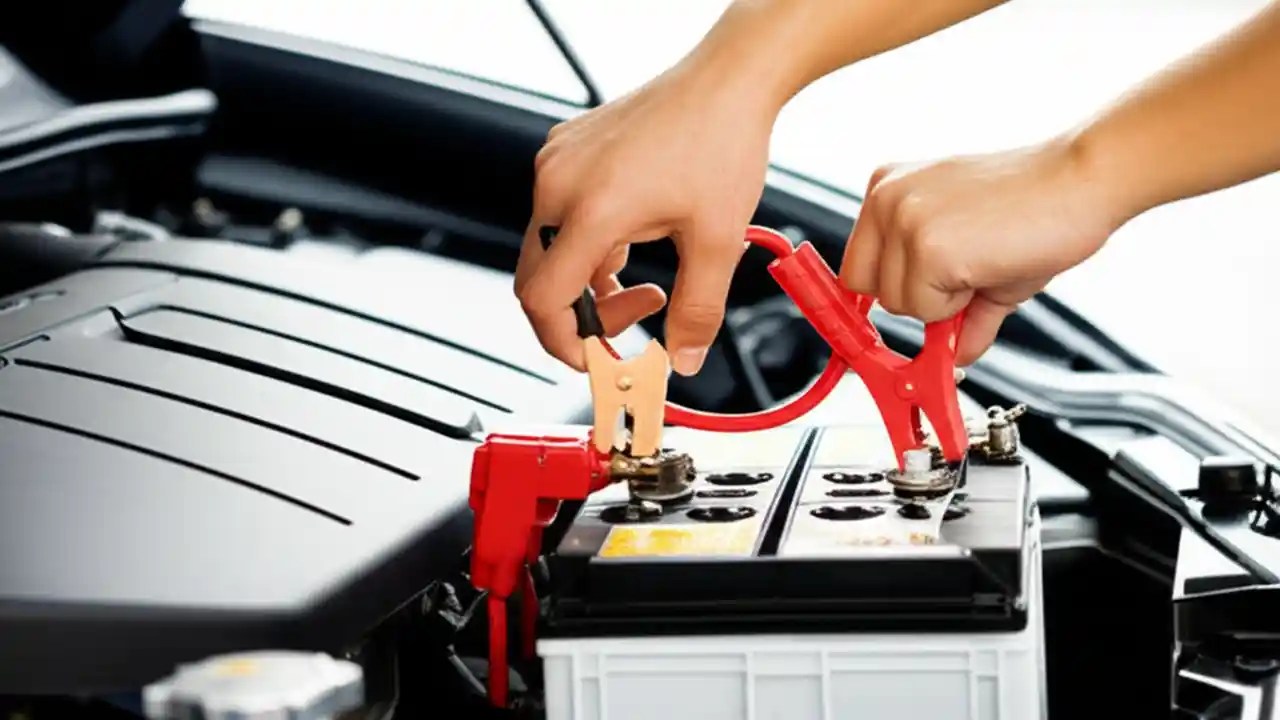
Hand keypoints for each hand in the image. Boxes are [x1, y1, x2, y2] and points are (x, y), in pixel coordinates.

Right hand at [513, 59, 778, 375]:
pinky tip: (636, 241)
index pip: (544, 300)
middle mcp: (560, 182)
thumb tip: (685, 359)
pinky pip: (559, 215)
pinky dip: (589, 245)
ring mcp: (557, 162)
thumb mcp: (718, 242)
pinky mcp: (565, 150)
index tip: (598, 358)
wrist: (728, 79)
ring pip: (550, 249)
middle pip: (538, 279)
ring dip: (590, 280)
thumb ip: (698, 311)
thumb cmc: (722, 140)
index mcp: (592, 208)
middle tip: (631, 324)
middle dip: (581, 316)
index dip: (566, 343)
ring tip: (646, 282)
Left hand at [839, 137, 1126, 364]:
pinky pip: (927, 312)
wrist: (1083, 181)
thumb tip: (952, 359)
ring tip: (984, 261)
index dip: (886, 291)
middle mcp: (885, 197)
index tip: (901, 309)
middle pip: (867, 289)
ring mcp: (903, 220)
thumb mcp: (977, 255)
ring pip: (898, 306)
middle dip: (916, 299)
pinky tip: (989, 265)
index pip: (856, 265)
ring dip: (944, 303)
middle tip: (965, 279)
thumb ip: (952, 307)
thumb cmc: (1035, 207)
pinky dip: (960, 308)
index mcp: (887, 187)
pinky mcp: (928, 247)